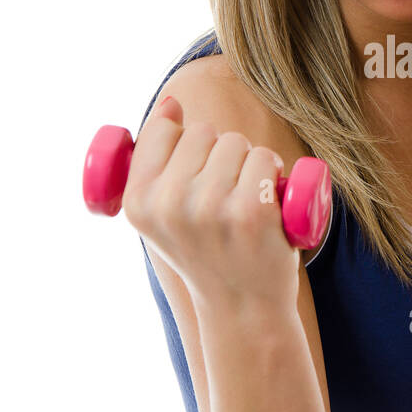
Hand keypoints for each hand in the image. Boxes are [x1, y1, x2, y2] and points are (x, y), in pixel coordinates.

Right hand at [122, 95, 298, 311]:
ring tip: (244, 203)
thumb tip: (171, 105)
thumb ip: (157, 162)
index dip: (185, 145)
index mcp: (137, 201)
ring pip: (236, 142)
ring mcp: (209, 207)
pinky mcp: (250, 211)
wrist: (243, 307)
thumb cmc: (206, 251)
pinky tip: (267, 207)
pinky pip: (265, 158)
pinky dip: (274, 175)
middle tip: (223, 199)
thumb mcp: (162, 215)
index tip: (193, 178)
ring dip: (249, 164)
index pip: (162, 128)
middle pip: (203, 131)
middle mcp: (168, 204)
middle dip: (220, 155)